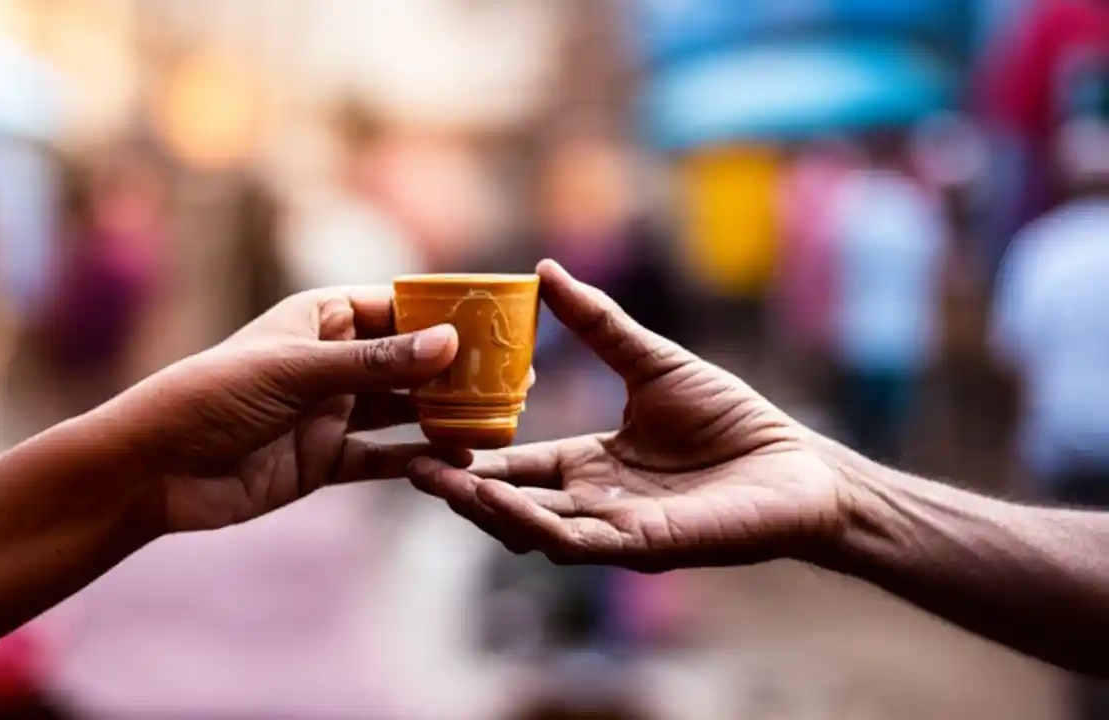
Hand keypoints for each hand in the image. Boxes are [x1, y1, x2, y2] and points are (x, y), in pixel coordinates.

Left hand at [94, 286, 466, 532]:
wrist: (154, 468)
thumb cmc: (212, 396)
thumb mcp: (297, 372)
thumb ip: (376, 363)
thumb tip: (452, 343)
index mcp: (324, 316)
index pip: (401, 305)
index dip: (450, 313)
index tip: (502, 321)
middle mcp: (333, 360)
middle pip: (411, 361)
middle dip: (459, 370)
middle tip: (514, 379)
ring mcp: (331, 411)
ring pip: (403, 409)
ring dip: (445, 415)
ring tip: (497, 421)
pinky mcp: (325, 459)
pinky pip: (382, 457)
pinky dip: (416, 459)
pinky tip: (454, 460)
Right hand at [408, 261, 853, 571]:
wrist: (798, 464)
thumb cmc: (733, 419)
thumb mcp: (652, 361)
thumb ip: (599, 324)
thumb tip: (544, 270)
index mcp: (591, 466)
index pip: (516, 467)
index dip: (470, 459)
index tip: (423, 439)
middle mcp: (594, 504)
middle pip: (511, 504)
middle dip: (459, 491)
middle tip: (410, 468)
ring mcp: (614, 530)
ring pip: (531, 529)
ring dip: (482, 509)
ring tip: (438, 481)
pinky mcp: (642, 548)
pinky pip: (575, 542)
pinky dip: (530, 522)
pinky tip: (496, 499)